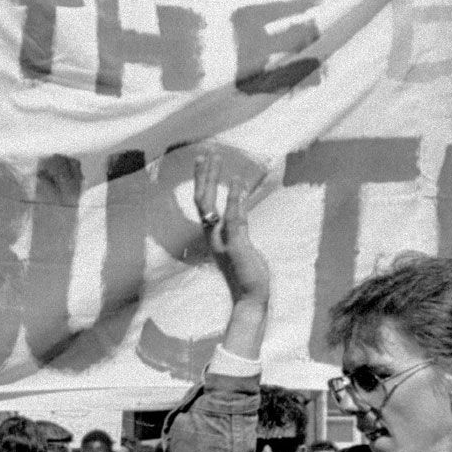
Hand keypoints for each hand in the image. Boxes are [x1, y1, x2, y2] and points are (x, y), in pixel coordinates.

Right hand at [196, 160, 272, 357]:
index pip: (203, 204)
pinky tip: (237, 181)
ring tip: (216, 159)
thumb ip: (238, 229)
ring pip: (211, 205)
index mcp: (213, 235)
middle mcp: (213, 236)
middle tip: (206, 152)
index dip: (202, 182)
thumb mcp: (241, 246)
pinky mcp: (236, 245)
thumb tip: (238, 211)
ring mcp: (222, 240)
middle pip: (201, 200)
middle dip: (203, 175)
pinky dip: (234, 198)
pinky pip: (233, 218)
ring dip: (213, 180)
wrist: (251, 298)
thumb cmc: (247, 275)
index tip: (204, 161)